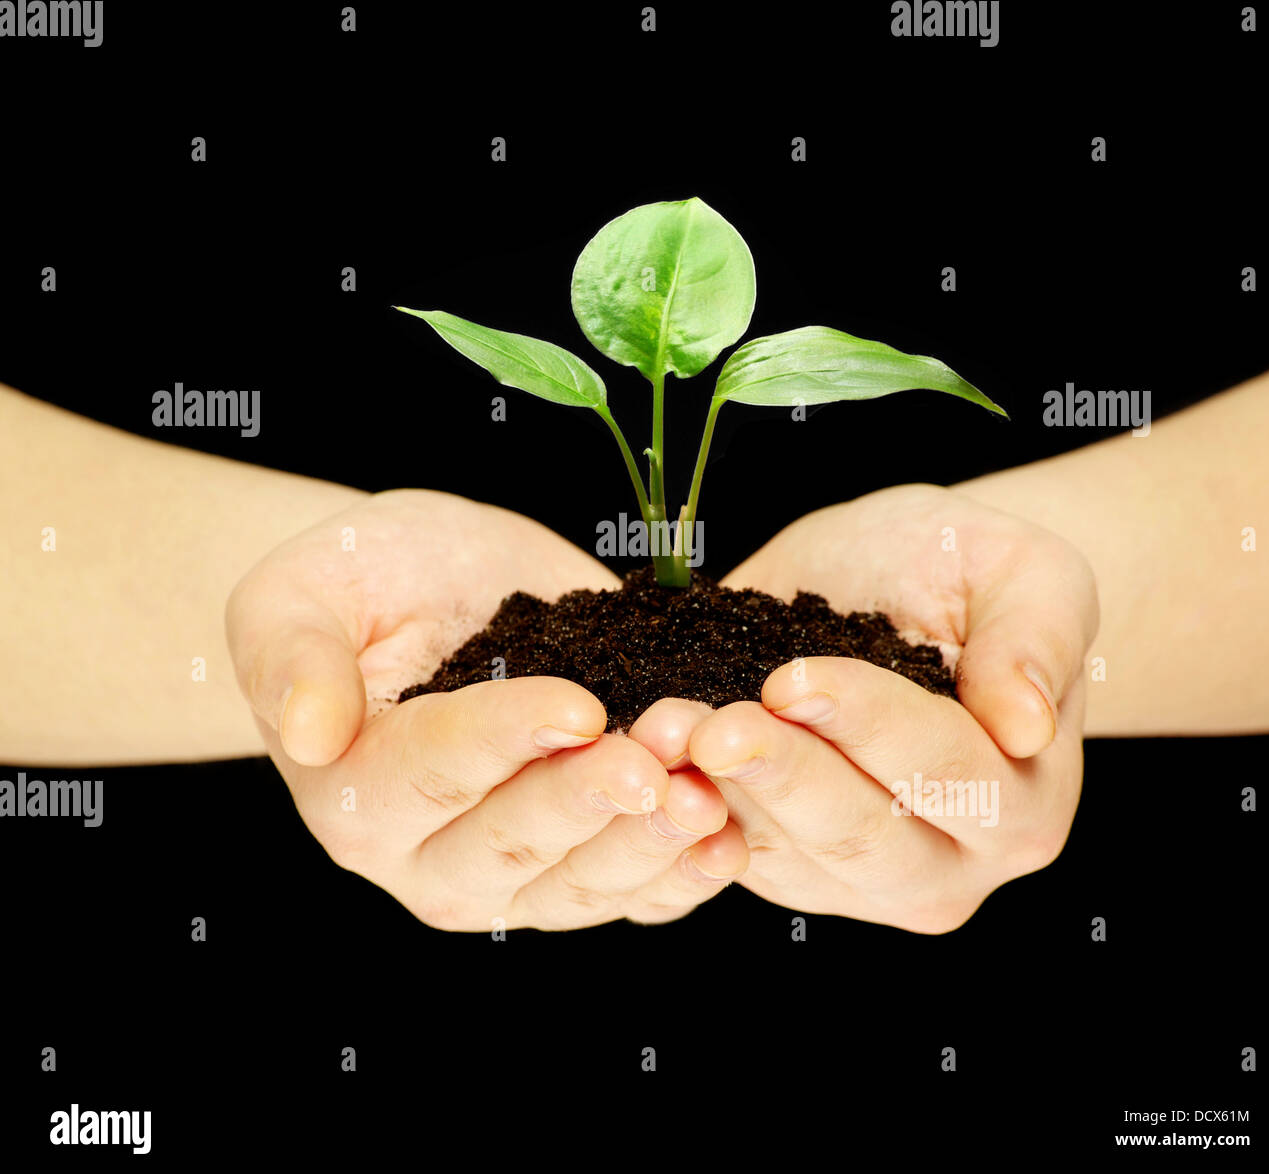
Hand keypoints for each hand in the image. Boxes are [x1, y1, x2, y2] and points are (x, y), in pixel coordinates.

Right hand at [226, 489, 747, 929]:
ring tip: (706, 790)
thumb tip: (307, 732)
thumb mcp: (300, 591)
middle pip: (514, 844)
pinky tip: (728, 838)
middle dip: (591, 800)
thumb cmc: (360, 586)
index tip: (577, 706)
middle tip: (655, 758)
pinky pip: (635, 891)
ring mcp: (511, 875)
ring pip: (584, 882)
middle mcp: (429, 858)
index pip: (435, 775)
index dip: (506, 743)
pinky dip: (684, 871)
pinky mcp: (579, 866)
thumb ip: (292, 657)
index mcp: (357, 795)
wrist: (431, 599)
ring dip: (651, 839)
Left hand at [630, 483, 1097, 931]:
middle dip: (780, 776)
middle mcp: (948, 864)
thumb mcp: (1026, 572)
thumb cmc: (968, 574)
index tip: (792, 676)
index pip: (943, 771)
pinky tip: (648, 758)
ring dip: (716, 794)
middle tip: (711, 725)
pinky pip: (731, 851)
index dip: (864, 724)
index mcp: (1022, 803)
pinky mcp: (788, 869)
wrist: (901, 591)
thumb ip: (1035, 639)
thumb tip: (1027, 725)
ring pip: (784, 853)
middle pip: (861, 836)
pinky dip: (686, 810)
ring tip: (662, 732)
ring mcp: (861, 880)